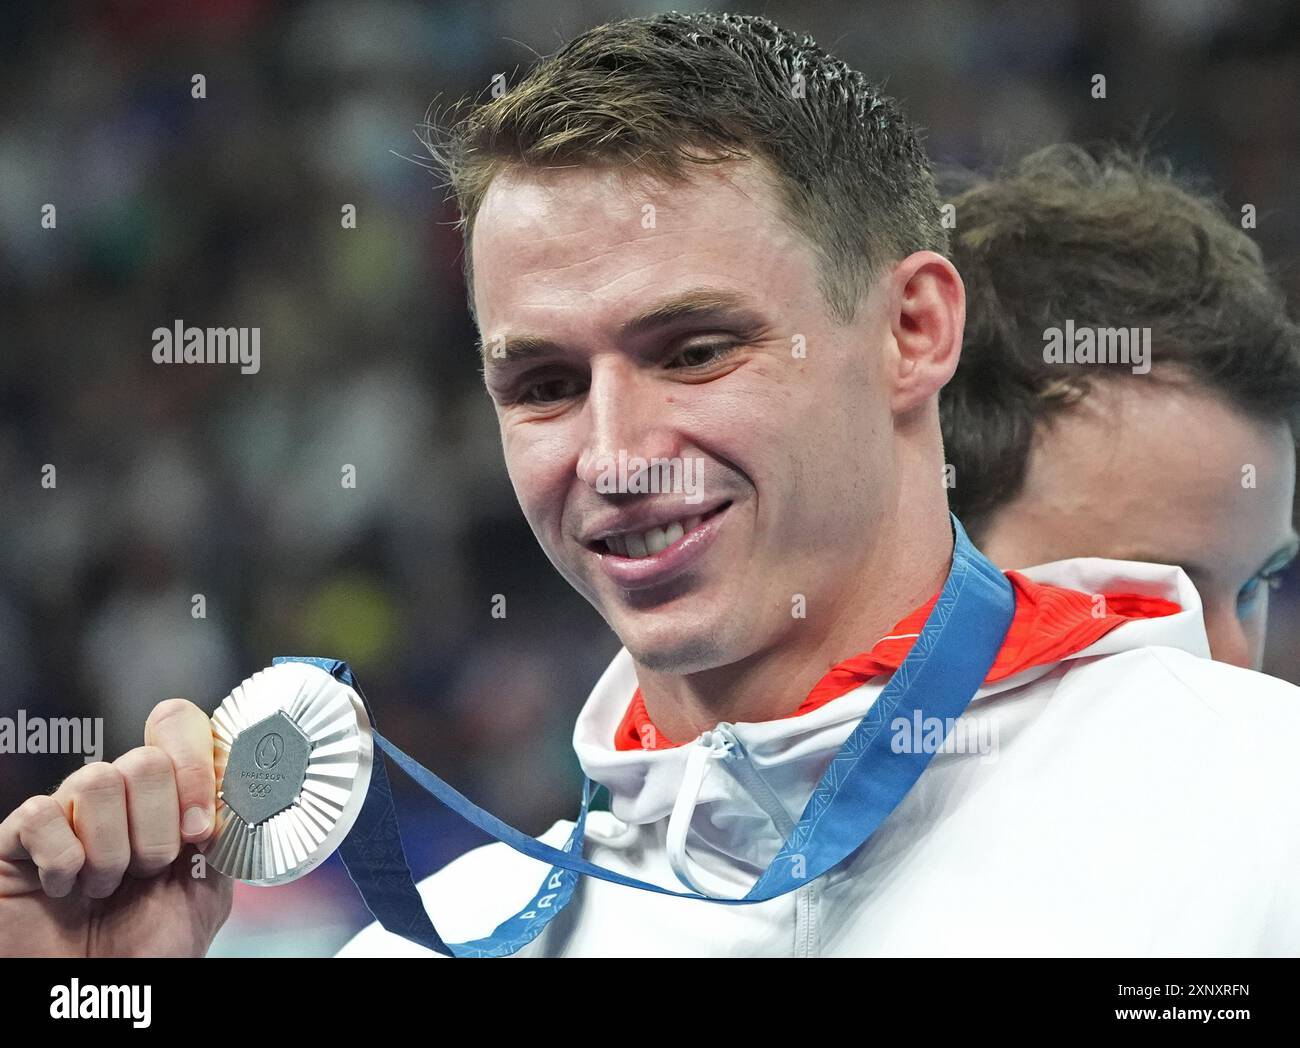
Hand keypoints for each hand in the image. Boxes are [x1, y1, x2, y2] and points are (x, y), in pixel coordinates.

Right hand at [0, 698, 234, 955]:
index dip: (196, 766)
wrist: (100, 994)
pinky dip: (63, 859)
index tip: (200, 829)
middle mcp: (117, 797)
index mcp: (166, 798)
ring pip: (96, 779)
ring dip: (113, 848)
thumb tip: (236, 784)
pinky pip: (41, 814)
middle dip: (158, 826)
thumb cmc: (148, 948)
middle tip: (149, 870)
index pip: (178, 726)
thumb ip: (224, 831)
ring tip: (106, 886)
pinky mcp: (18, 839)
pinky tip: (65, 887)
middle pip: (146, 759)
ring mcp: (67, 814)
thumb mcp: (206, 888)